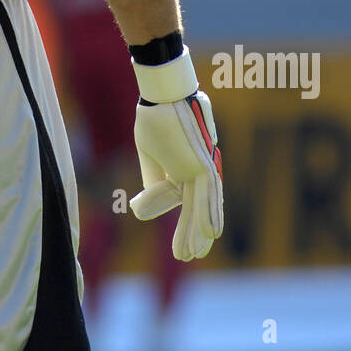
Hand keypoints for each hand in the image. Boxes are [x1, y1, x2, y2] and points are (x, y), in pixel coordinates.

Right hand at [128, 49, 223, 261]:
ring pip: (200, 207)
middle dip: (191, 234)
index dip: (184, 224)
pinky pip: (206, 195)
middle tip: (189, 257)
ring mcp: (201, 169)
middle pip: (195, 208)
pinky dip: (207, 215)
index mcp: (186, 168)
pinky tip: (210, 234)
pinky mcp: (202, 165)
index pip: (185, 202)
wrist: (164, 93)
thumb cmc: (155, 117)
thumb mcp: (148, 154)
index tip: (181, 246)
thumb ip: (151, 180)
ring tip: (192, 256)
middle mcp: (197, 171)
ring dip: (195, 233)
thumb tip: (140, 210)